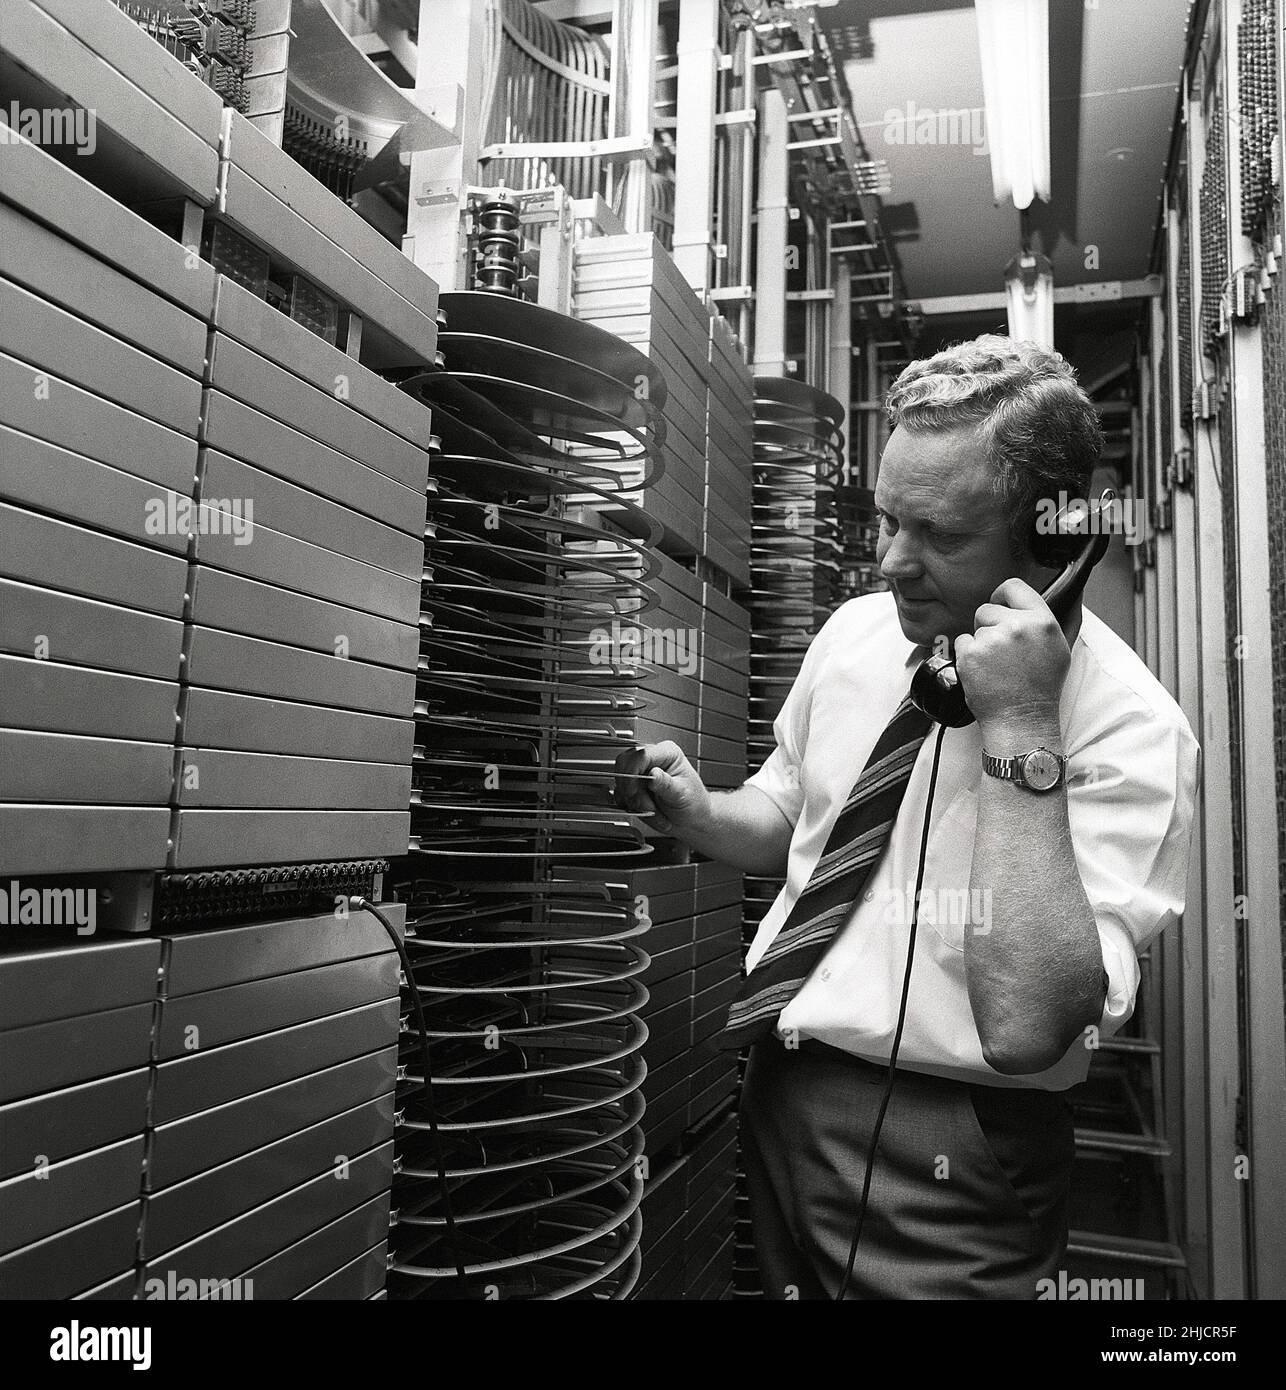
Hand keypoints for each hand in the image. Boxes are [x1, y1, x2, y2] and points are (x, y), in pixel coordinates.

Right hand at [613, 742, 709, 834]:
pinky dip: (631, 806)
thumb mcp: (682, 794)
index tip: (633, 792)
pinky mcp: (634, 786)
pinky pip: (621, 794)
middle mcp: (652, 759)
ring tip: (653, 810)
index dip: (632, 773)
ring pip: (621, 782)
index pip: (640, 754)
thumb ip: (666, 784)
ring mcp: (641, 772)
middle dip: (631, 789)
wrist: (693, 819)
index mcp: (667, 753)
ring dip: (633, 801)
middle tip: (645, 805)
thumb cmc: (694, 803)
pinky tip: (647, 811)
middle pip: (624, 764)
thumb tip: (653, 774)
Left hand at [953, 579, 1071, 734]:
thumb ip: (1058, 620)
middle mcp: (1018, 626)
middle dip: (989, 626)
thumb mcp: (1060, 649)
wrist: (1022, 718)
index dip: (1002, 595)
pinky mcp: (970, 654)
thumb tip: (1070, 595)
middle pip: (987, 609)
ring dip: (980, 644)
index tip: (999, 604)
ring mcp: (992, 640)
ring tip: (996, 666)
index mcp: (1042, 622)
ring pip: (974, 629)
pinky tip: (983, 671)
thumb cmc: (1041, 687)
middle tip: (1002, 651)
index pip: (1014, 586)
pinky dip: (967, 656)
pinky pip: (961, 643)